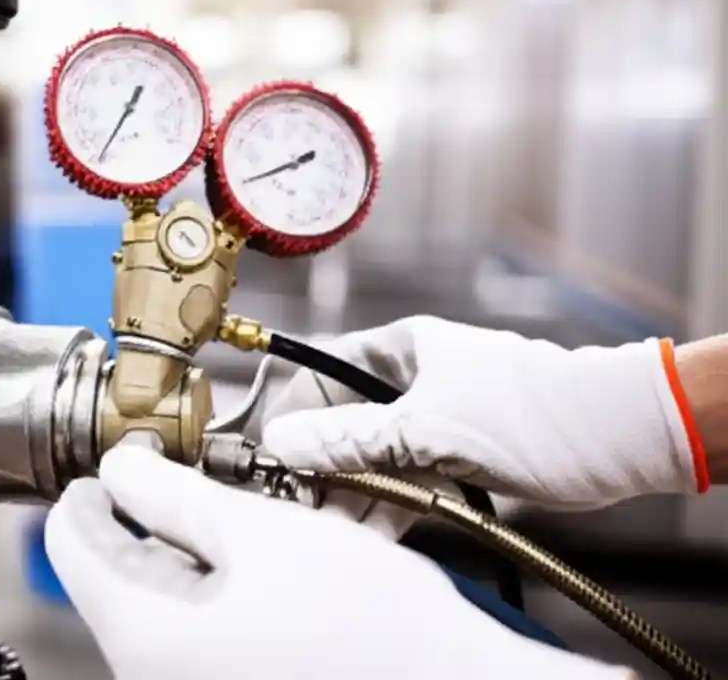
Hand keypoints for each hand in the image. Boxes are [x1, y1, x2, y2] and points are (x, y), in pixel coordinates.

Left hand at [46, 446, 631, 679]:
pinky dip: (204, 584)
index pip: (70, 540)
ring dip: (175, 546)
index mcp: (143, 634)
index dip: (93, 480)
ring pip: (149, 599)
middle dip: (138, 512)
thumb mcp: (261, 531)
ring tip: (229, 508)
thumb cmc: (372, 619)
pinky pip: (186, 629)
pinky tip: (251, 559)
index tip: (128, 448)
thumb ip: (171, 495)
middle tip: (183, 466)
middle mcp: (149, 673)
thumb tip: (117, 465)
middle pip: (107, 572)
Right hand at [263, 316, 703, 508]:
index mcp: (398, 350)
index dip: (288, 409)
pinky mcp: (451, 460)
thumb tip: (284, 440)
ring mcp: (430, 423)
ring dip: (348, 495)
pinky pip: (401, 486)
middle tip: (292, 499)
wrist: (618, 440)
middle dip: (316, 464)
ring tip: (325, 527)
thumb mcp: (428, 425)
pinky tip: (363, 534)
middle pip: (340, 422)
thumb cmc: (534, 410)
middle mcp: (409, 383)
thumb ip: (351, 437)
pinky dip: (383, 510)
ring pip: (369, 460)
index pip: (319, 371)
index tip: (268, 449)